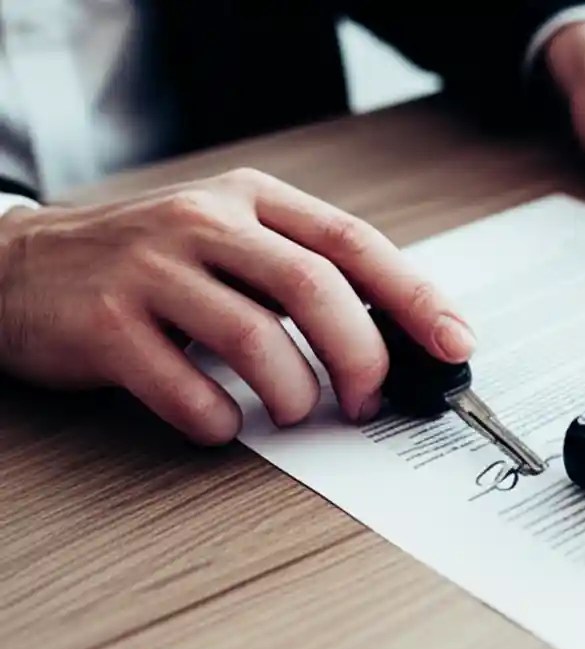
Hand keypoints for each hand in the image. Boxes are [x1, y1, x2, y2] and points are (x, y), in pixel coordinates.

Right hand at [0, 168, 474, 444]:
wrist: (19, 268)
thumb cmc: (149, 265)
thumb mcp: (229, 241)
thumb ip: (302, 273)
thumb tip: (397, 339)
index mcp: (251, 201)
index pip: (353, 242)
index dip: (413, 296)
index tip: (453, 342)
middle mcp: (205, 224)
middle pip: (316, 289)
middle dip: (362, 357)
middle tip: (369, 401)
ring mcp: (152, 270)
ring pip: (258, 339)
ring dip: (294, 394)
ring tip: (293, 413)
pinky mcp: (107, 325)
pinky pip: (186, 388)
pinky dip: (219, 421)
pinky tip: (221, 423)